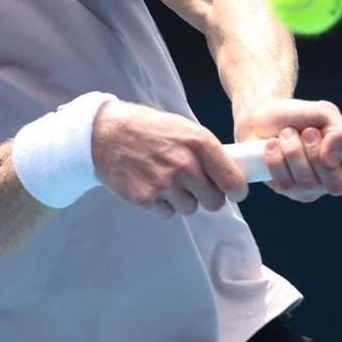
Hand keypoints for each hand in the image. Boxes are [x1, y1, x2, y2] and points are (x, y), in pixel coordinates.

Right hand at [91, 100, 248, 217]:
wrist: (105, 134)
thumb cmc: (148, 129)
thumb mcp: (183, 128)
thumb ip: (206, 151)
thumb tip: (230, 174)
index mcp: (199, 143)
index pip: (232, 181)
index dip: (236, 190)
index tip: (235, 192)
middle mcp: (185, 165)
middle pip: (214, 202)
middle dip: (207, 196)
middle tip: (194, 185)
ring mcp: (165, 184)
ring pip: (190, 208)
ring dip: (182, 199)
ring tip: (165, 178)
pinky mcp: (146, 199)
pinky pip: (167, 212)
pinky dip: (161, 203)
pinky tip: (150, 184)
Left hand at [236, 99, 341, 201]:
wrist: (263, 118)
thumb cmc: (298, 116)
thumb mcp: (323, 113)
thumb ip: (338, 131)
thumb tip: (335, 157)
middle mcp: (339, 176)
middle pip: (338, 184)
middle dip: (316, 154)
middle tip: (307, 132)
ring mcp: (314, 188)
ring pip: (308, 183)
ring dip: (293, 151)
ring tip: (287, 134)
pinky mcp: (290, 191)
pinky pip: (285, 183)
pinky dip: (276, 158)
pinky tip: (272, 146)